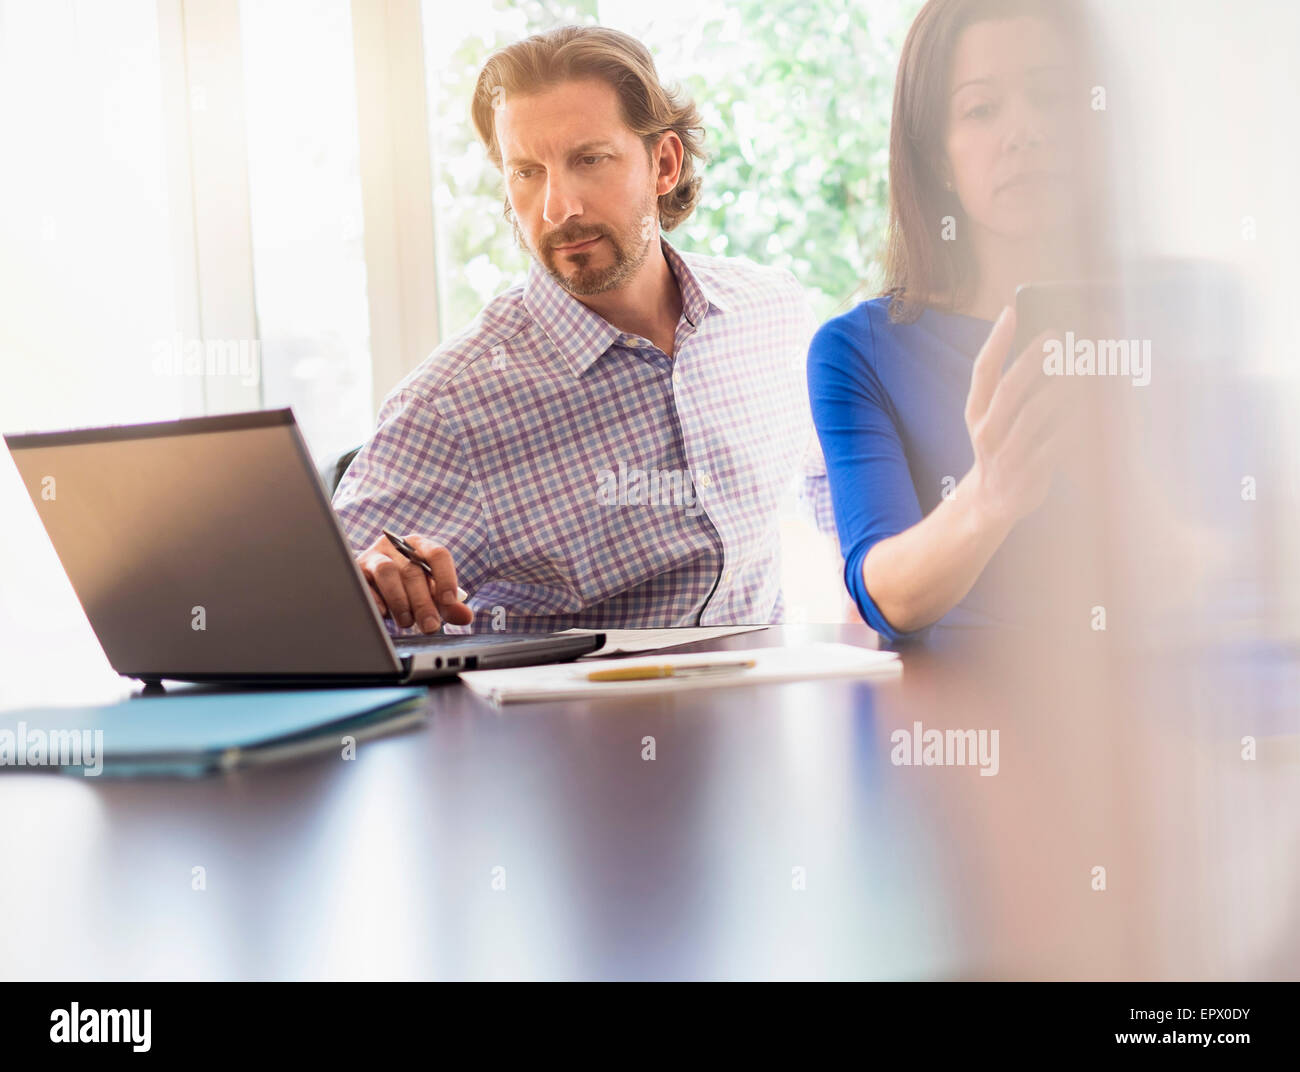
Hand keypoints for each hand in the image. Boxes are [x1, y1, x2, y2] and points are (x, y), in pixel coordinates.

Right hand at [357, 533, 473, 632]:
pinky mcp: (356, 571)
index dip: (445, 577)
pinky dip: (376, 601)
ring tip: (407, 622)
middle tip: (429, 626)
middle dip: (423, 602)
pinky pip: (364, 584)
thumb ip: (449, 605)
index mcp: (421, 545)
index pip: (438, 554)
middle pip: (413, 570)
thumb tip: (465, 617)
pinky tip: (385, 614)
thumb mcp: (431, 592)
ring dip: (399, 601)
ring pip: (387, 572)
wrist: (375, 581)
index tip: (448, 602)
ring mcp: (374, 556)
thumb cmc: (410, 586)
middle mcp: (397, 546)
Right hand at [963, 306, 1077, 529]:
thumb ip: (1012, 388)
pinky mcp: (1027, 476)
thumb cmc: (1002, 449)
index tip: (1011, 310)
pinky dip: (1074, 426)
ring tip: (1084, 366)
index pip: (982, 370)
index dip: (996, 340)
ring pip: (1034, 416)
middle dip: (1032, 360)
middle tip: (1056, 334)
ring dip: (1061, 389)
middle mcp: (986, 432)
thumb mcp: (994, 419)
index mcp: (976, 413)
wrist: (991, 504)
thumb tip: (1044, 346)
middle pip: (1009, 390)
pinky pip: (1054, 446)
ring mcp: (1006, 456)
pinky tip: (1093, 409)